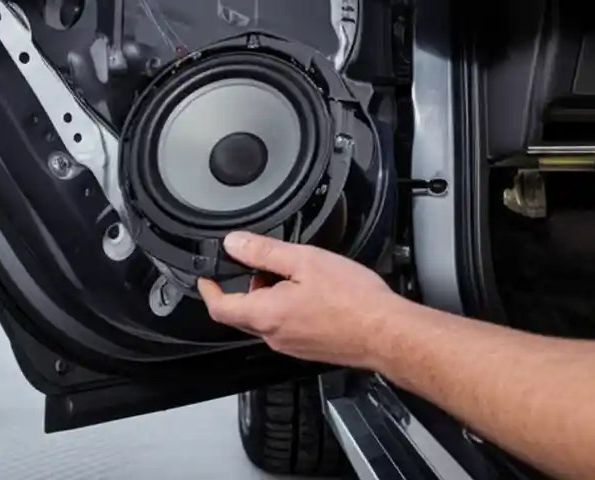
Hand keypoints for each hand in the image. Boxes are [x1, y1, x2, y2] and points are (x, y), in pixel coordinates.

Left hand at [197, 232, 410, 369]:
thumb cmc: (353, 300)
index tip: (206, 278)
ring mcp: (291, 346)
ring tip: (296, 277)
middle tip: (262, 266)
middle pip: (242, 314)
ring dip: (269, 298)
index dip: (208, 291)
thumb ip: (264, 252)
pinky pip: (285, 328)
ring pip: (266, 320)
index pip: (220, 308)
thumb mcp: (305, 261)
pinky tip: (313, 295)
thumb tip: (234, 244)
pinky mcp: (308, 349)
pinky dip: (287, 309)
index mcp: (266, 314)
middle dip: (245, 288)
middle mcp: (274, 336)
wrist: (387, 333)